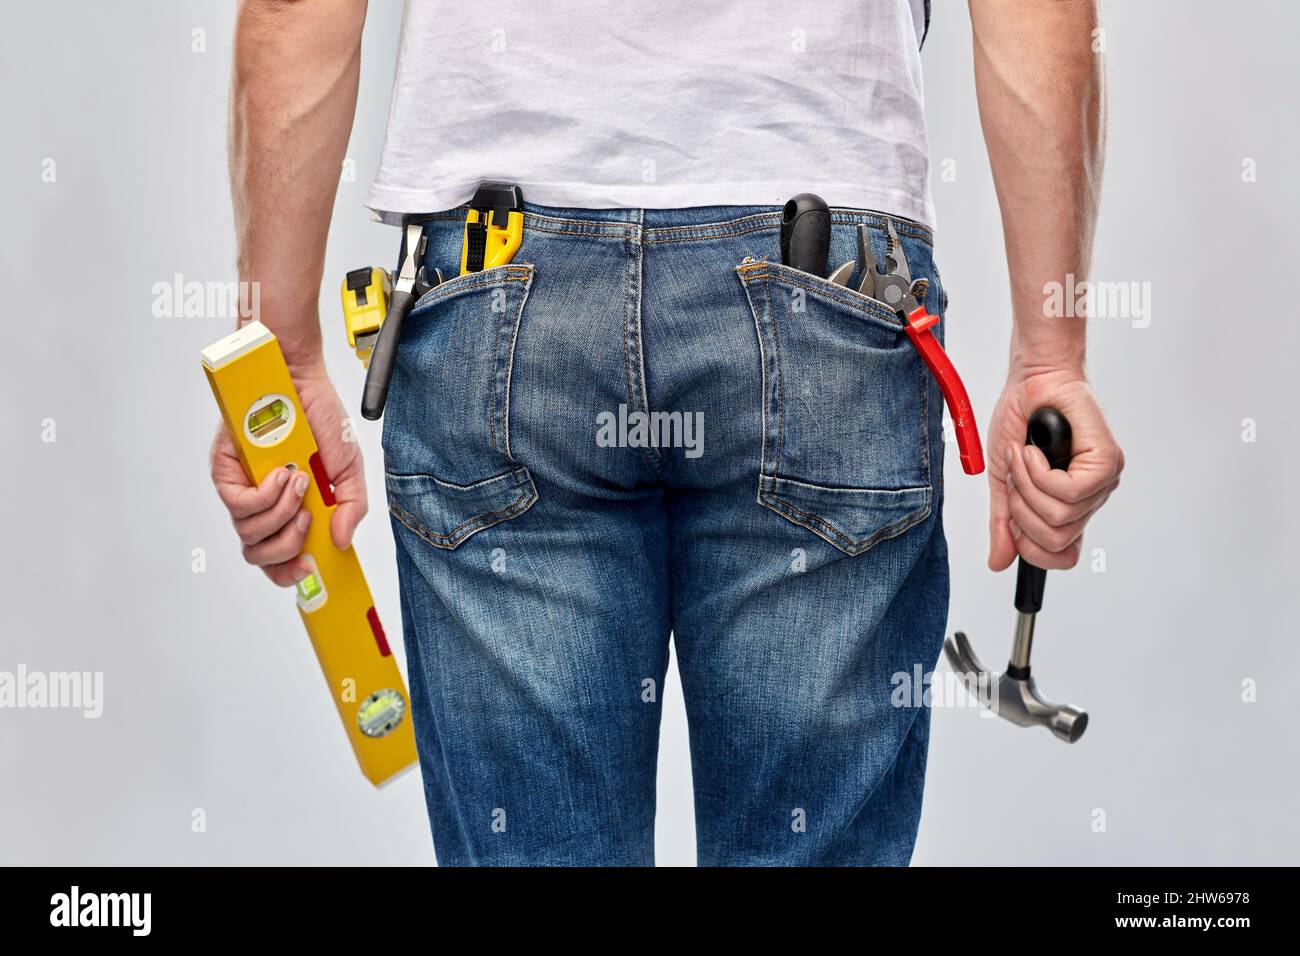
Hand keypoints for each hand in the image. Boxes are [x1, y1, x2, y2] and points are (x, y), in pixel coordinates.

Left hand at [209, 364, 368, 586]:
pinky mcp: (226, 472)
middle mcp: (263, 505)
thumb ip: (351, 508)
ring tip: (300, 483)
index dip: (289, 574)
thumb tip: (341, 542)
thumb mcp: (349, 469)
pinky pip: (239, 506)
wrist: (298, 379)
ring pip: (250, 534)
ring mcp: (243, 489)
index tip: (309, 571)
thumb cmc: (321, 419)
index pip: (280, 559)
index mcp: (290, 509)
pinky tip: (282, 475)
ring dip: (281, 514)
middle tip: (308, 517)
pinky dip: (265, 497)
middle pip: (260, 556)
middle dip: (288, 545)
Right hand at [986, 368, 1122, 570]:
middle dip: (1021, 509)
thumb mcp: (1003, 482)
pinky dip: (1041, 473)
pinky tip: (1034, 453)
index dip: (1032, 548)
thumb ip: (1003, 522)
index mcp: (1069, 506)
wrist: (1031, 382)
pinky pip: (1071, 492)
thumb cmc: (1021, 423)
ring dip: (1027, 484)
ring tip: (1022, 455)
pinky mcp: (1107, 461)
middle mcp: (1091, 497)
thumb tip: (998, 561)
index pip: (1064, 556)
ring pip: (1062, 516)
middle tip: (1014, 475)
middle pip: (1056, 539)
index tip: (1013, 521)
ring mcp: (1103, 480)